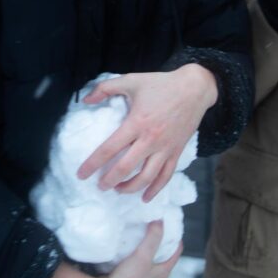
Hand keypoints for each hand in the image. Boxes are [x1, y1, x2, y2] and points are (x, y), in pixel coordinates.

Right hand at [46, 221, 179, 277]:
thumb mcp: (143, 256)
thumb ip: (153, 238)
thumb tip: (160, 219)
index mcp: (164, 271)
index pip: (176, 250)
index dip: (175, 235)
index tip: (170, 221)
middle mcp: (156, 275)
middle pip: (163, 252)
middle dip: (160, 237)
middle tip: (154, 222)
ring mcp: (143, 276)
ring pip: (149, 255)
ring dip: (146, 243)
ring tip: (141, 229)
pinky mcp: (130, 277)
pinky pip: (137, 259)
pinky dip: (136, 249)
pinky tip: (129, 242)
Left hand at [76, 65, 215, 201]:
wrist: (195, 88)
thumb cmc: (162, 84)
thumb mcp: (131, 80)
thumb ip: (105, 88)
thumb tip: (86, 100)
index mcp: (137, 122)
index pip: (110, 148)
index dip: (93, 163)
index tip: (81, 174)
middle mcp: (150, 139)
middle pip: (126, 168)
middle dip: (109, 181)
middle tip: (100, 186)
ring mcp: (165, 148)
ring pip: (146, 177)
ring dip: (130, 188)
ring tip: (118, 190)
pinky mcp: (176, 152)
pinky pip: (165, 176)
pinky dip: (155, 190)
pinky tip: (145, 197)